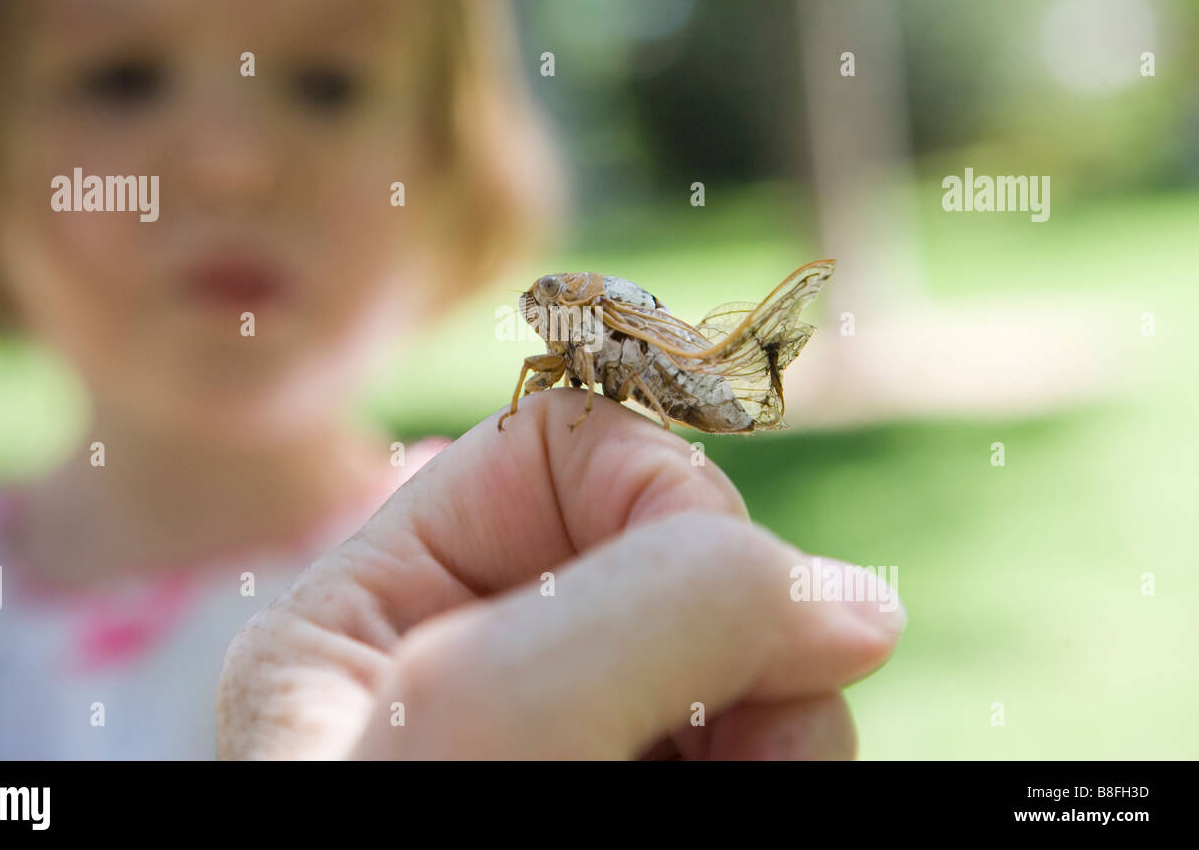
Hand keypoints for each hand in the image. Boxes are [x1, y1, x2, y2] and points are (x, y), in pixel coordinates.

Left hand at [216, 389, 904, 758]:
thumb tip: (856, 598)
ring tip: (763, 773)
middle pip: (672, 548)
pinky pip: (762, 735)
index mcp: (374, 610)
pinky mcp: (649, 780)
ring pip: (739, 652)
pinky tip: (764, 783)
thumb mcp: (472, 730)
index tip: (716, 597)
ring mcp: (570, 738)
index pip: (565, 446)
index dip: (664, 495)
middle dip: (748, 616)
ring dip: (792, 710)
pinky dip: (789, 758)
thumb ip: (654, 610)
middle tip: (759, 730)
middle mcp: (473, 669)